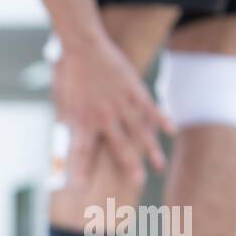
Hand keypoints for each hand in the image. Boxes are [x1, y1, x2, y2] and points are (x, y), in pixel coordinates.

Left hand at [55, 34, 173, 184]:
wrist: (83, 48)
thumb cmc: (70, 77)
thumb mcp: (64, 105)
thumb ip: (71, 125)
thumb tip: (69, 142)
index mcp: (83, 121)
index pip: (82, 152)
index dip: (81, 170)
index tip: (81, 187)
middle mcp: (104, 116)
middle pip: (119, 146)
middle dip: (129, 165)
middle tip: (137, 183)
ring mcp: (121, 103)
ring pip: (139, 130)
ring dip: (150, 149)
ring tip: (159, 166)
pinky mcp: (134, 90)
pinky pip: (151, 108)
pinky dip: (162, 119)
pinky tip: (172, 131)